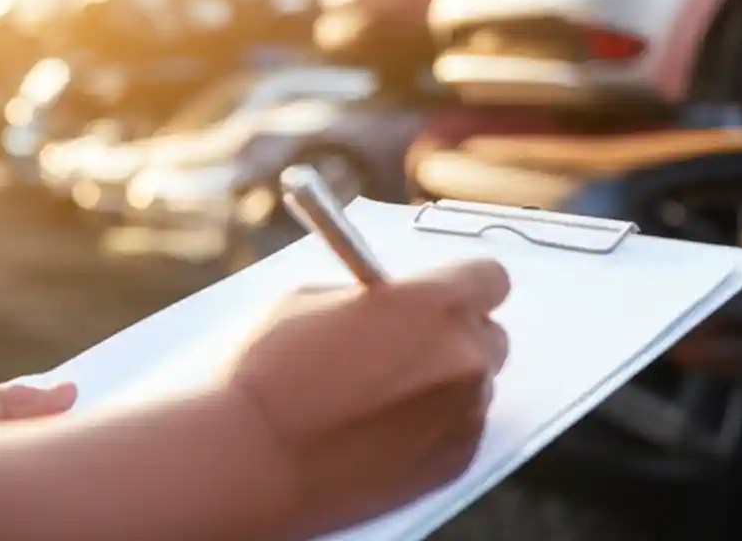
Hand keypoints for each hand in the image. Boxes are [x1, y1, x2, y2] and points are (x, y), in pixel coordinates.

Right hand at [226, 259, 510, 538]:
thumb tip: (391, 305)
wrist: (251, 460)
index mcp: (436, 302)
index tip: (443, 296)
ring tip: (381, 400)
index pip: (490, 278)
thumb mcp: (315, 301)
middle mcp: (464, 357)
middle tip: (409, 348)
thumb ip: (373, 300)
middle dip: (455, 338)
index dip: (464, 285)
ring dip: (442, 387)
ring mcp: (464, 415)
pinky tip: (380, 433)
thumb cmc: (270, 372)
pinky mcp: (454, 463)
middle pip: (489, 337)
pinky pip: (460, 432)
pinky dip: (432, 429)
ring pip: (473, 389)